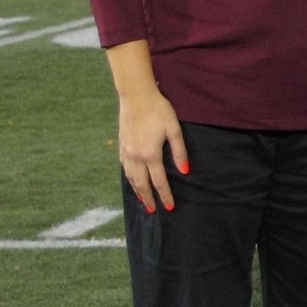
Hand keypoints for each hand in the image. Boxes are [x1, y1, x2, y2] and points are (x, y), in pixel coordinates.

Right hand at [118, 87, 186, 212]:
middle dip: (148, 198)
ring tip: (142, 200)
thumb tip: (185, 172)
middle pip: (142, 184)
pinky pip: (124, 166)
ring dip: (136, 190)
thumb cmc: (159, 110)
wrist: (136, 96)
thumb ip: (180, 152)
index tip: (169, 207)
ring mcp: (126, 151)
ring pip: (130, 177)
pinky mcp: (121, 144)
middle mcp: (136, 156)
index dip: (165, 195)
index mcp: (150, 154)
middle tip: (152, 211)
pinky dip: (128, 177)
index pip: (159, 181)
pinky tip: (131, 179)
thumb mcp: (174, 129)